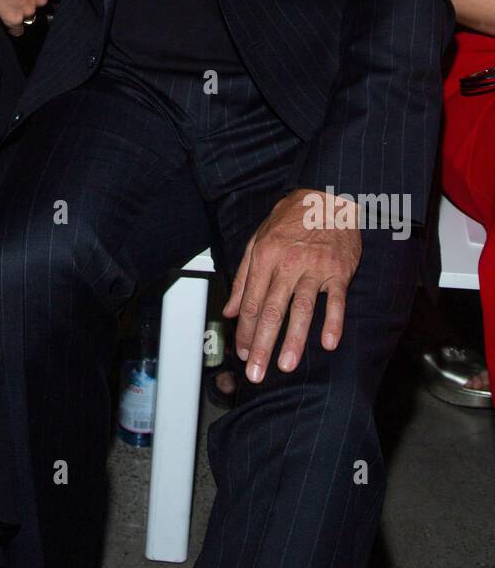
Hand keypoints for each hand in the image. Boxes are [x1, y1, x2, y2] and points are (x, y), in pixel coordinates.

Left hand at [223, 188, 361, 383]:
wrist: (326, 196)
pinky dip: (333, 322)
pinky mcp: (339, 270)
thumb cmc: (291, 219)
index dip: (244, 330)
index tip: (241, 352)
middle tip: (256, 371)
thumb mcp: (258, 240)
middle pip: (273, 311)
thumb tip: (229, 309)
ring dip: (293, 340)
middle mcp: (288, 263)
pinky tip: (327, 343)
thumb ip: (243, 277)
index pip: (251, 302)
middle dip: (262, 344)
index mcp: (265, 257)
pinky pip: (336, 300)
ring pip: (302, 309)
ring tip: (286, 365)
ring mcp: (315, 268)